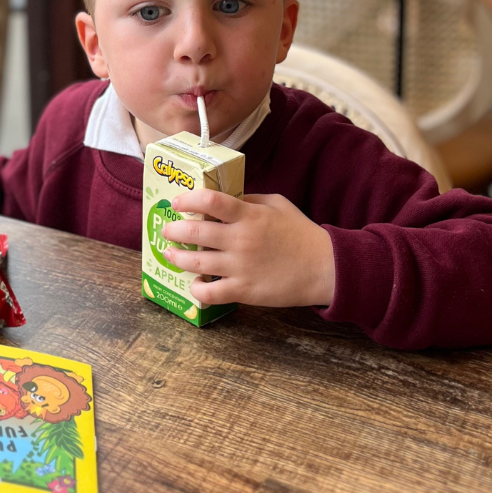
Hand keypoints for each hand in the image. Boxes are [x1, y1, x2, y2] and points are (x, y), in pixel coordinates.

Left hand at [161, 190, 334, 307]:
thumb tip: (223, 199)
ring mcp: (240, 267)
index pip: (210, 201)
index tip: (177, 203)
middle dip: (173, 230)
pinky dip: (197, 290)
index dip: (188, 200)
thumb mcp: (277, 204)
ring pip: (195, 263)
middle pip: (194, 232)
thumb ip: (249, 199)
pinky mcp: (244, 290)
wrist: (325, 268)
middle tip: (167, 229)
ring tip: (170, 254)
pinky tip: (195, 284)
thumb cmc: (301, 233)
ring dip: (176, 258)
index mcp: (249, 215)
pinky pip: (210, 293)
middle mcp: (240, 239)